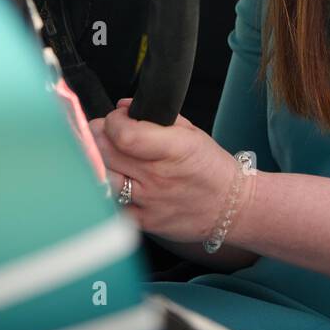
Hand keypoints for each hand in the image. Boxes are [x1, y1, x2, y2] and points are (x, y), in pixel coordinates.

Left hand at [89, 98, 238, 243]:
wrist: (231, 207)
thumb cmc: (212, 168)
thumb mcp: (191, 132)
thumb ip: (156, 117)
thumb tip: (124, 107)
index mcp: (174, 148)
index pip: (124, 134)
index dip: (112, 122)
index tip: (116, 118)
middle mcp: (158, 176)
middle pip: (106, 153)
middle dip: (99, 136)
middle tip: (104, 133)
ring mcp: (150, 201)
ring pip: (104, 178)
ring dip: (99, 163)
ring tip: (107, 156)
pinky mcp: (144, 222)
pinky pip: (112, 205)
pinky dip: (108, 191)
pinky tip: (116, 182)